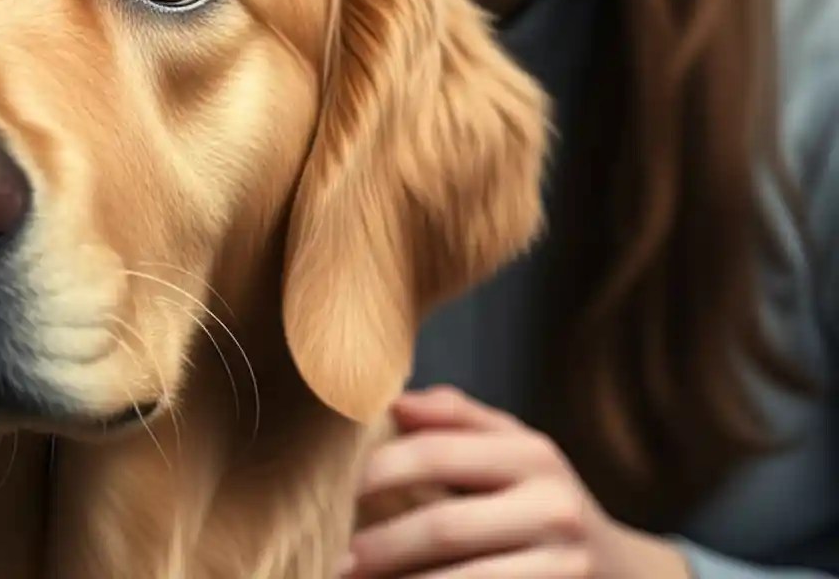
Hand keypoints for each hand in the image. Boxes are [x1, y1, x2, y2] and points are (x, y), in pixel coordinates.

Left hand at [339, 386, 691, 577]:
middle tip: (334, 559)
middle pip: (442, 527)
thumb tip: (393, 400)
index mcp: (534, 455)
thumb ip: (457, 420)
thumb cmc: (545, 503)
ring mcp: (563, 567)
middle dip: (379, 546)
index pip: (436, 453)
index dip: (376, 471)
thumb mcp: (517, 450)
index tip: (336, 490)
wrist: (626, 574)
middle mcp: (554, 508)